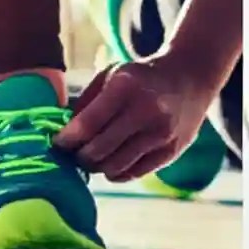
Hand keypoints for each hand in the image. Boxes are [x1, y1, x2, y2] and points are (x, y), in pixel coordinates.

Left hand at [55, 56, 216, 181]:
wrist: (190, 79)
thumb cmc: (141, 78)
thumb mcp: (111, 76)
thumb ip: (86, 103)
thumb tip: (63, 136)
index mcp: (126, 86)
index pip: (87, 124)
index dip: (67, 140)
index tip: (58, 144)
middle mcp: (146, 110)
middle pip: (99, 150)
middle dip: (79, 156)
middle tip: (73, 153)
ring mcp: (161, 133)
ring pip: (115, 167)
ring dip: (97, 167)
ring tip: (92, 158)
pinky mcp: (172, 151)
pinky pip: (134, 173)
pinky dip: (117, 172)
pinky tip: (113, 161)